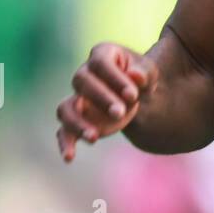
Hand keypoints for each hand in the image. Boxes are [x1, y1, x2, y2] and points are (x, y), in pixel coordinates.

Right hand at [56, 42, 158, 162]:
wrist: (135, 94)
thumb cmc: (141, 78)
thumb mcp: (149, 72)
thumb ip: (144, 73)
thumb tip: (135, 76)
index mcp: (102, 54)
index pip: (101, 64)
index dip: (114, 79)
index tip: (133, 96)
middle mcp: (84, 74)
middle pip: (82, 83)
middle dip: (100, 99)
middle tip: (120, 113)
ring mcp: (77, 97)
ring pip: (66, 108)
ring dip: (77, 123)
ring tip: (94, 137)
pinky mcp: (77, 118)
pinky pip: (64, 130)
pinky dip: (65, 143)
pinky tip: (69, 157)